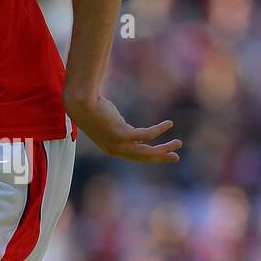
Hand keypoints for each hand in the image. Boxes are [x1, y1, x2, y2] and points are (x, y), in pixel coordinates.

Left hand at [66, 93, 181, 163]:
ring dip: (165, 148)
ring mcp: (119, 144)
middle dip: (161, 157)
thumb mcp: (108, 121)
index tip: (162, 154)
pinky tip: (169, 123)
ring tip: (178, 143)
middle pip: (144, 158)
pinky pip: (147, 135)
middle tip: (175, 157)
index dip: (150, 156)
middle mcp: (116, 150)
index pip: (135, 156)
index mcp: (112, 148)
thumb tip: (128, 128)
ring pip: (147, 151)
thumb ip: (119, 127)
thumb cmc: (91, 108)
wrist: (81, 103)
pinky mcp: (123, 134)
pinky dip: (159, 129)